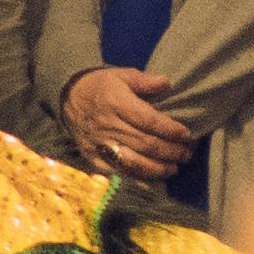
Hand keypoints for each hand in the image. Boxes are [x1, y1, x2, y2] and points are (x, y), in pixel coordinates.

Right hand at [63, 64, 197, 178]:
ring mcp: (99, 144)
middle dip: (171, 151)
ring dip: (158, 168)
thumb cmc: (100, 86)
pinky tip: (153, 178)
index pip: (148, 120)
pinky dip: (137, 178)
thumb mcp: (120, 75)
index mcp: (114, 102)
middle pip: (145, 143)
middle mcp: (107, 125)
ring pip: (134, 162)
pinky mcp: (93, 157)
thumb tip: (166, 84)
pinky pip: (118, 172)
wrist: (67, 97)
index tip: (187, 135)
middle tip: (186, 153)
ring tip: (174, 167)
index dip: (170, 130)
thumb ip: (144, 80)